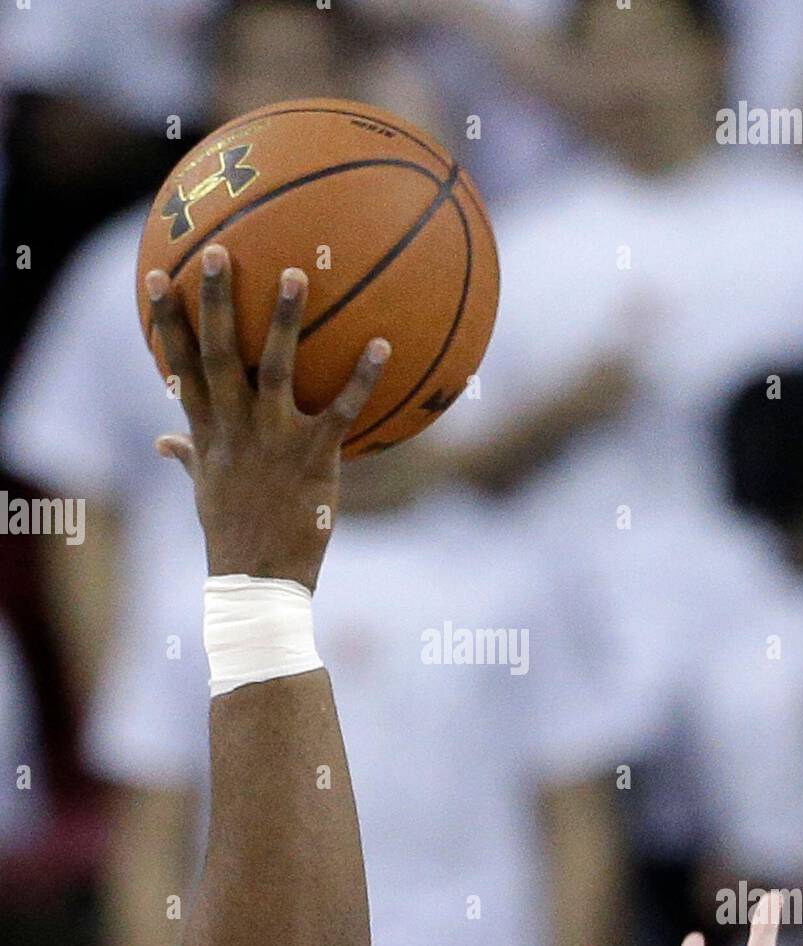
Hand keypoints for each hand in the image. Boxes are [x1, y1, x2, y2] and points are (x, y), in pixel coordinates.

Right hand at [145, 244, 389, 590]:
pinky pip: (342, 410)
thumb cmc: (232, 534)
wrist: (259, 579)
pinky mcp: (314, 457)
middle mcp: (236, 427)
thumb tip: (164, 440)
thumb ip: (188, 456)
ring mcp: (274, 439)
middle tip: (217, 250)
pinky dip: (363, 378)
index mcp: (208, 431)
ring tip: (298, 274)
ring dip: (287, 320)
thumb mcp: (204, 492)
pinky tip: (383, 344)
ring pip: (278, 368)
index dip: (169, 319)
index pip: (181, 365)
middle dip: (218, 300)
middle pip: (221, 352)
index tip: (160, 274)